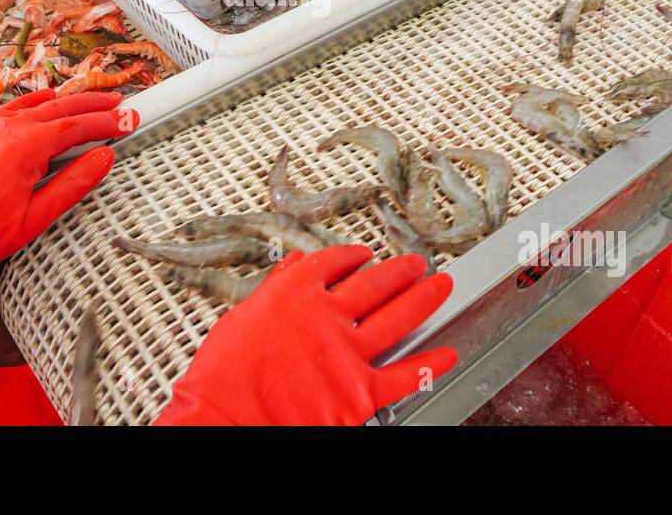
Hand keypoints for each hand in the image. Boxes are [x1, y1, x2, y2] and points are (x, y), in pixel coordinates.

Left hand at [0, 90, 137, 339]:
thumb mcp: (37, 216)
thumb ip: (74, 182)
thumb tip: (102, 159)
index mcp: (22, 146)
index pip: (76, 126)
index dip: (107, 123)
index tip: (128, 121)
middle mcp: (5, 127)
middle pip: (62, 107)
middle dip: (95, 105)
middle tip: (121, 105)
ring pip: (40, 104)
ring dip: (71, 103)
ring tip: (96, 102)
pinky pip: (17, 107)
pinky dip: (40, 104)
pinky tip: (52, 101)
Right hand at [155, 245, 456, 424]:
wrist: (224, 417)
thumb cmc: (224, 374)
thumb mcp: (242, 315)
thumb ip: (275, 289)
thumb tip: (293, 266)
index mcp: (296, 291)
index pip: (333, 262)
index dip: (352, 255)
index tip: (362, 254)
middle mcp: (327, 314)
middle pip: (375, 284)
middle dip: (399, 270)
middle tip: (416, 263)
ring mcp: (348, 352)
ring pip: (399, 316)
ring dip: (423, 297)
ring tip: (440, 285)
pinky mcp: (360, 391)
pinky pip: (406, 375)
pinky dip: (431, 364)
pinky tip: (448, 354)